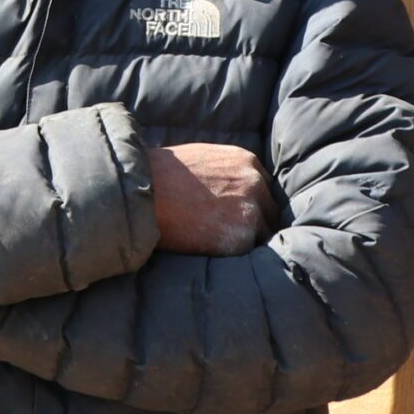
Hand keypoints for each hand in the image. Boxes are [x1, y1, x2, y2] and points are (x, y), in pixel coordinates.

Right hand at [147, 144, 277, 256]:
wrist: (144, 192)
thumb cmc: (161, 175)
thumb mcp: (202, 159)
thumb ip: (225, 171)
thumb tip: (229, 190)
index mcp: (246, 161)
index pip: (263, 188)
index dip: (252, 204)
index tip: (239, 215)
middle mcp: (255, 183)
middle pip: (269, 211)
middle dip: (254, 223)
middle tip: (231, 235)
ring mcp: (251, 210)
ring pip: (261, 234)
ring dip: (244, 240)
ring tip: (219, 245)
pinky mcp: (242, 237)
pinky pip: (247, 252)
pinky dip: (232, 254)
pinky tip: (212, 250)